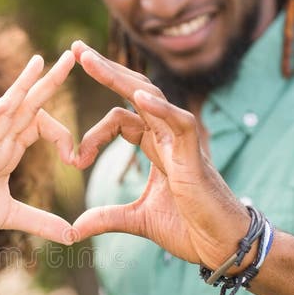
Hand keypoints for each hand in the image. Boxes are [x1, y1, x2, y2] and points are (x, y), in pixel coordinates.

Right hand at [0, 51, 76, 245]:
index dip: (62, 134)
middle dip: (48, 83)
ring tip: (40, 61)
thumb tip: (72, 235)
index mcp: (7, 152)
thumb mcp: (8, 217)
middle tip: (72, 55)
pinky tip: (9, 101)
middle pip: (26, 107)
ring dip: (22, 86)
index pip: (38, 125)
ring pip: (3, 111)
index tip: (75, 160)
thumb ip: (40, 222)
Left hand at [71, 41, 252, 269]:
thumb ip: (105, 218)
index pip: (120, 118)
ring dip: (117, 77)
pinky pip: (180, 122)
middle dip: (104, 71)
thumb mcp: (137, 221)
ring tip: (89, 60)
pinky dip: (161, 109)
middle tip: (75, 50)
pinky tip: (139, 96)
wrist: (220, 245)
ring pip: (150, 96)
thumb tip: (73, 229)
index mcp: (155, 146)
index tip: (75, 161)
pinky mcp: (195, 155)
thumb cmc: (189, 228)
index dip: (93, 134)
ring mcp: (182, 141)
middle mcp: (167, 136)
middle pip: (133, 92)